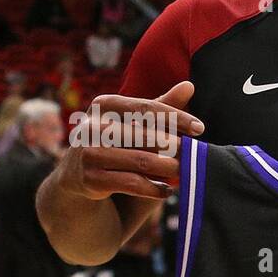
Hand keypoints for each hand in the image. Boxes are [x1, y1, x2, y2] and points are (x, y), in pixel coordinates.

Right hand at [54, 81, 203, 202]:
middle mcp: (91, 126)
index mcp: (104, 105)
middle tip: (196, 155)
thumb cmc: (115, 142)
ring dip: (168, 168)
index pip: (147, 108)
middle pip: (145, 135)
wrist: (77, 176)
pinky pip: (132, 184)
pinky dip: (154, 189)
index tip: (200, 129)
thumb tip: (190, 85)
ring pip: (140, 161)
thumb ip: (161, 107)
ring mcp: (88, 153)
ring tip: (185, 172)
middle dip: (175, 146)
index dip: (176, 117)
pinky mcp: (90, 179)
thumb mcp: (135, 122)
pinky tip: (167, 191)